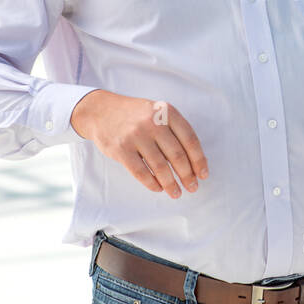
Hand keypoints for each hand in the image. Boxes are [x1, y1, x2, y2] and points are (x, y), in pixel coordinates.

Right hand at [70, 90, 208, 197]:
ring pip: (160, 167)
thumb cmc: (135, 115)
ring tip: (176, 193)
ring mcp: (136, 135)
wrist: (100, 111)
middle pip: (177, 155)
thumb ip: (174, 129)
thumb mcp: (157, 111)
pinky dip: (152, 183)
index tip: (203, 174)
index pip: (190, 139)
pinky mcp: (121, 149)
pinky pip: (141, 172)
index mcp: (167, 111)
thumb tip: (193, 161)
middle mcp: (153, 122)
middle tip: (192, 187)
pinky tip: (158, 188)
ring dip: (171, 184)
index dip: (199, 160)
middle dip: (187, 175)